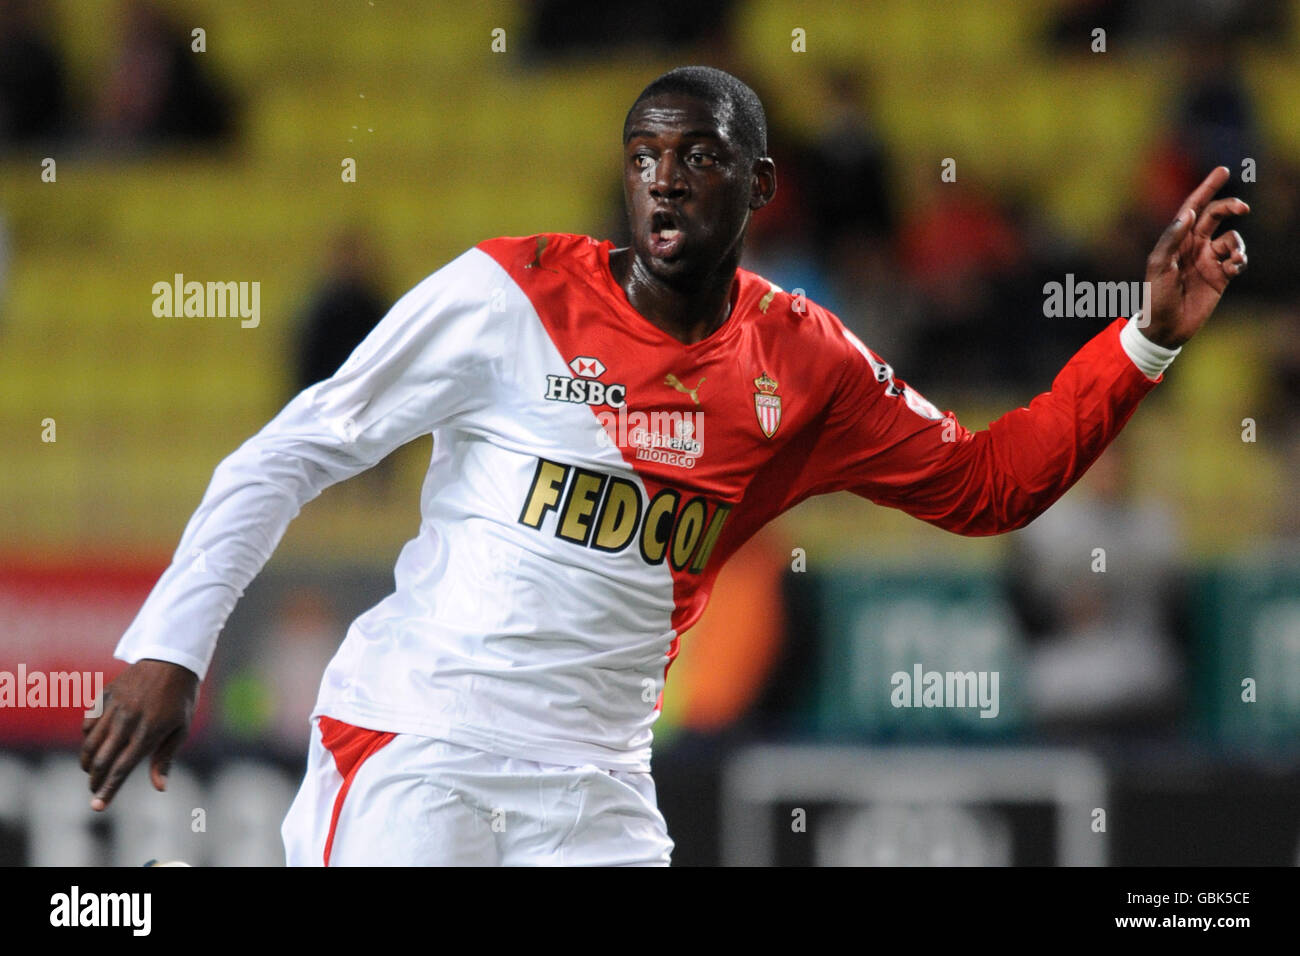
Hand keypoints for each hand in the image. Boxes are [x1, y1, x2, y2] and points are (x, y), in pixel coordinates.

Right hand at [80, 659, 198, 810]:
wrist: (171, 660)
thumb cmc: (181, 698)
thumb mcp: (181, 728)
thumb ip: (165, 758)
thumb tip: (160, 787)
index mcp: (149, 732)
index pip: (122, 769)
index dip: (108, 790)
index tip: (97, 807)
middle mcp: (128, 721)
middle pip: (101, 760)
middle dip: (95, 780)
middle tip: (94, 790)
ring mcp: (114, 707)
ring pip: (90, 743)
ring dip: (87, 762)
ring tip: (91, 771)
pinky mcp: (105, 695)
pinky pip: (89, 722)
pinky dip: (88, 736)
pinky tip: (93, 743)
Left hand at [1143, 166, 1249, 348]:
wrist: (1165, 327)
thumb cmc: (1155, 297)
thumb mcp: (1159, 266)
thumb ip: (1172, 238)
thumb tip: (1189, 213)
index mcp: (1177, 239)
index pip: (1193, 208)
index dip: (1207, 188)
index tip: (1223, 171)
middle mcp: (1194, 246)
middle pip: (1216, 215)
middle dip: (1230, 207)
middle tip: (1242, 207)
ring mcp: (1208, 260)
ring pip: (1232, 239)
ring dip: (1237, 244)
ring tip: (1232, 259)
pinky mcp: (1221, 276)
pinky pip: (1238, 259)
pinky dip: (1240, 260)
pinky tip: (1232, 268)